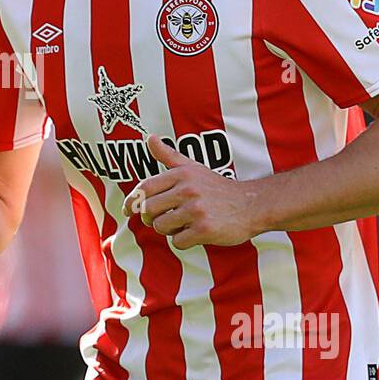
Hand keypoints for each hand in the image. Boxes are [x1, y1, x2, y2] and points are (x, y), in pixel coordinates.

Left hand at [121, 136, 261, 247]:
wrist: (251, 205)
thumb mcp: (193, 167)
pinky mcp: (205, 229)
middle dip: (151, 218)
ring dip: (169, 230)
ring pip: (161, 227)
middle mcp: (187, 190)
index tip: (127, 210)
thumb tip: (149, 138)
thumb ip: (169, 155)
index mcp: (181, 174)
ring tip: (184, 224)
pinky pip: (177, 241)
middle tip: (164, 218)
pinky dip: (183, 241)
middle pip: (148, 210)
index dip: (131, 201)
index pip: (144, 188)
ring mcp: (196, 210)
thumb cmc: (217, 188)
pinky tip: (196, 233)